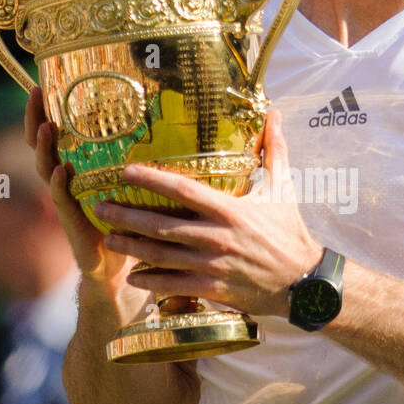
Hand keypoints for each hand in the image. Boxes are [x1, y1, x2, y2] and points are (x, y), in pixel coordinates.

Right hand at [24, 86, 134, 297]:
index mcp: (76, 166)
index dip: (48, 108)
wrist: (117, 262)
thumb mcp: (130, 182)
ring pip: (47, 168)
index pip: (57, 132)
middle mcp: (65, 179)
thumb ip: (136, 156)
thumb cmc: (128, 217)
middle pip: (41, 144)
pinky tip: (62, 171)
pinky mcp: (72, 221)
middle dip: (35, 118)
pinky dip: (60, 185)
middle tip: (36, 95)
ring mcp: (65, 199)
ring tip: (47, 127)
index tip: (44, 83)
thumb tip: (167, 119)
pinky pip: (62, 200)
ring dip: (46, 147)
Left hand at [98, 108, 324, 318]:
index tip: (125, 171)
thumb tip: (276, 114)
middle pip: (161, 226)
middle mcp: (216, 238)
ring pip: (162, 257)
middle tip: (99, 209)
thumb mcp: (283, 189)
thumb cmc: (290, 232)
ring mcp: (212, 266)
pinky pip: (175, 286)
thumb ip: (275, 151)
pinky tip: (133, 277)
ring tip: (107, 240)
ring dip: (131, 248)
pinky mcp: (213, 289)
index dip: (151, 180)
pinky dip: (152, 282)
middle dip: (127, 217)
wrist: (303, 282)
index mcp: (229, 210)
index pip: (183, 191)